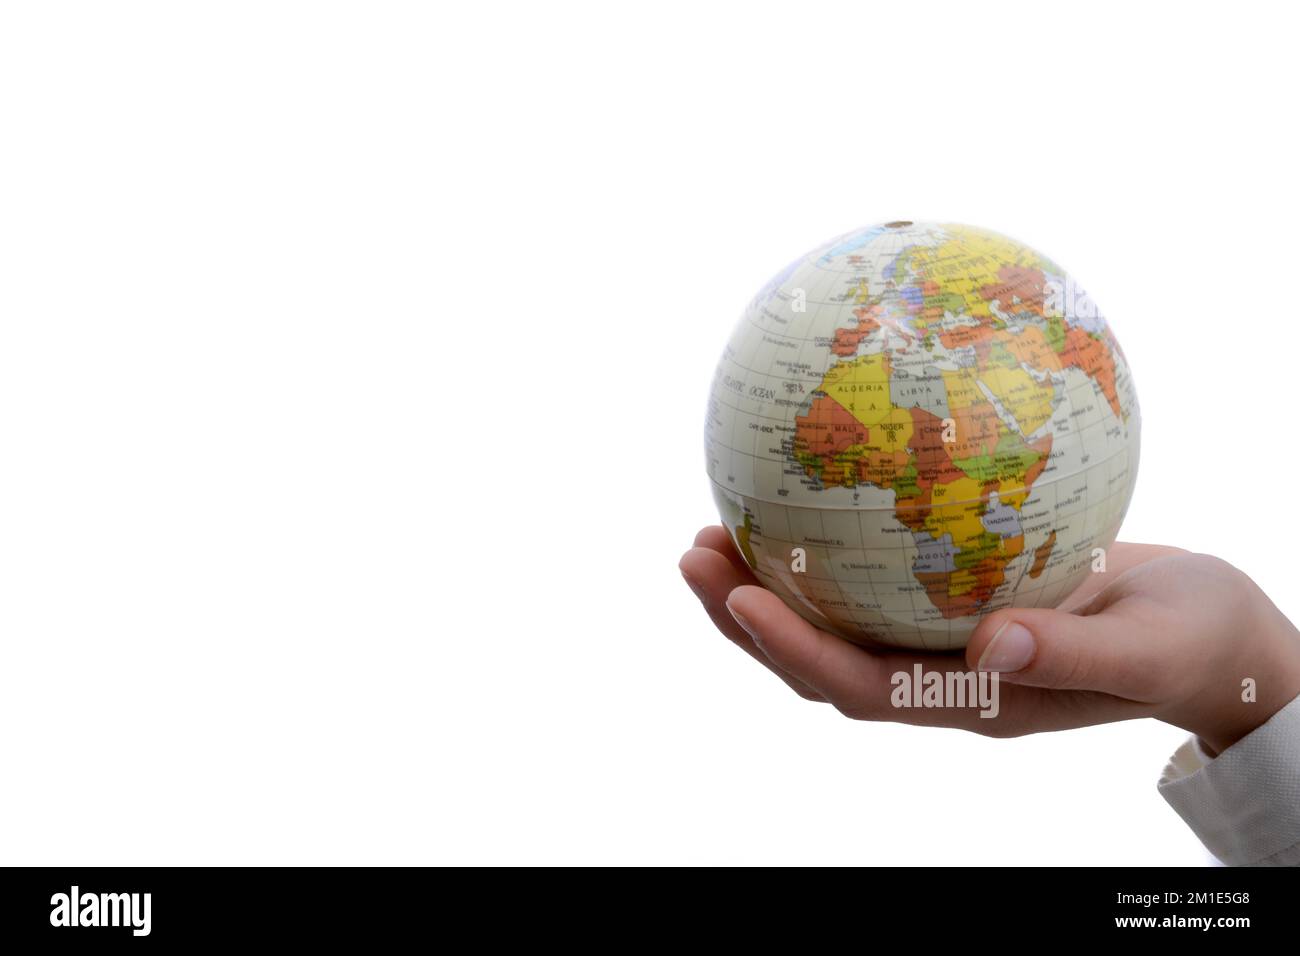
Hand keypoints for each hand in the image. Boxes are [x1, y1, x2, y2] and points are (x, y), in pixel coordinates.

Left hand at [680, 527, 1299, 749]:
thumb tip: (990, 640)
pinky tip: (803, 493)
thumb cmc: (1197, 642)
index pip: (864, 687)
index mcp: (978, 700)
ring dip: (768, 582)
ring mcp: (943, 643)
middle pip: (822, 660)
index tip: (735, 597)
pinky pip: (873, 580)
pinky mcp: (952, 601)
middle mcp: (943, 678)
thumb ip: (1075, 653)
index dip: (793, 649)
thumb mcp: (1154, 647)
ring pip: (835, 622)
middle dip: (747, 615)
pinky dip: (826, 548)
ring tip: (711, 529)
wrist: (1214, 635)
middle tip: (692, 552)